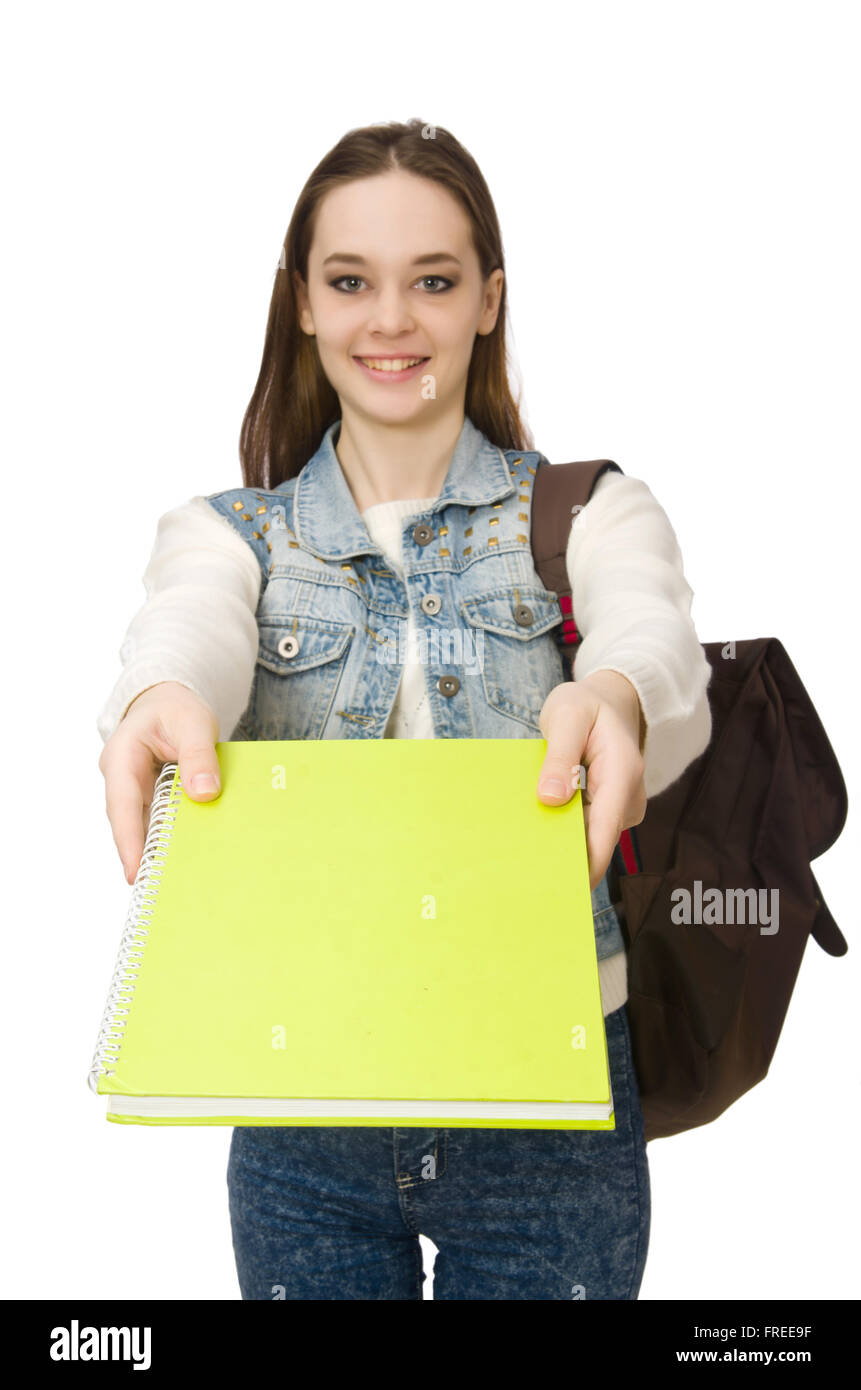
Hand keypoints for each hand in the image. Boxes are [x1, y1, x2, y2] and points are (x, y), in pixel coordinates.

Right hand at [98, 681, 221, 884]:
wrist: (170, 701)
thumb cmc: (177, 708)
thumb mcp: (193, 722)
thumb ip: (198, 755)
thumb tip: (205, 794)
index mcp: (122, 757)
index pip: (122, 805)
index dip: (128, 841)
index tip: (136, 872)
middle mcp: (121, 778)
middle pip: (128, 823)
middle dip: (141, 856)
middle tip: (158, 891)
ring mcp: (132, 790)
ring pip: (142, 826)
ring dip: (156, 851)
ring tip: (175, 884)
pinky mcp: (148, 798)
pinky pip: (156, 822)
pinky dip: (170, 838)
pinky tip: (188, 859)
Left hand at [537, 670, 646, 890]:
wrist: (611, 700)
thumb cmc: (587, 706)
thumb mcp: (568, 716)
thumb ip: (560, 756)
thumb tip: (551, 799)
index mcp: (622, 775)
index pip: (604, 832)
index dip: (584, 866)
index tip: (557, 890)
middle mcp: (628, 799)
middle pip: (596, 842)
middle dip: (562, 856)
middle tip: (521, 874)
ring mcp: (620, 808)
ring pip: (589, 838)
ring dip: (559, 842)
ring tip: (521, 853)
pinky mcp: (609, 811)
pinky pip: (585, 829)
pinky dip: (562, 830)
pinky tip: (535, 832)